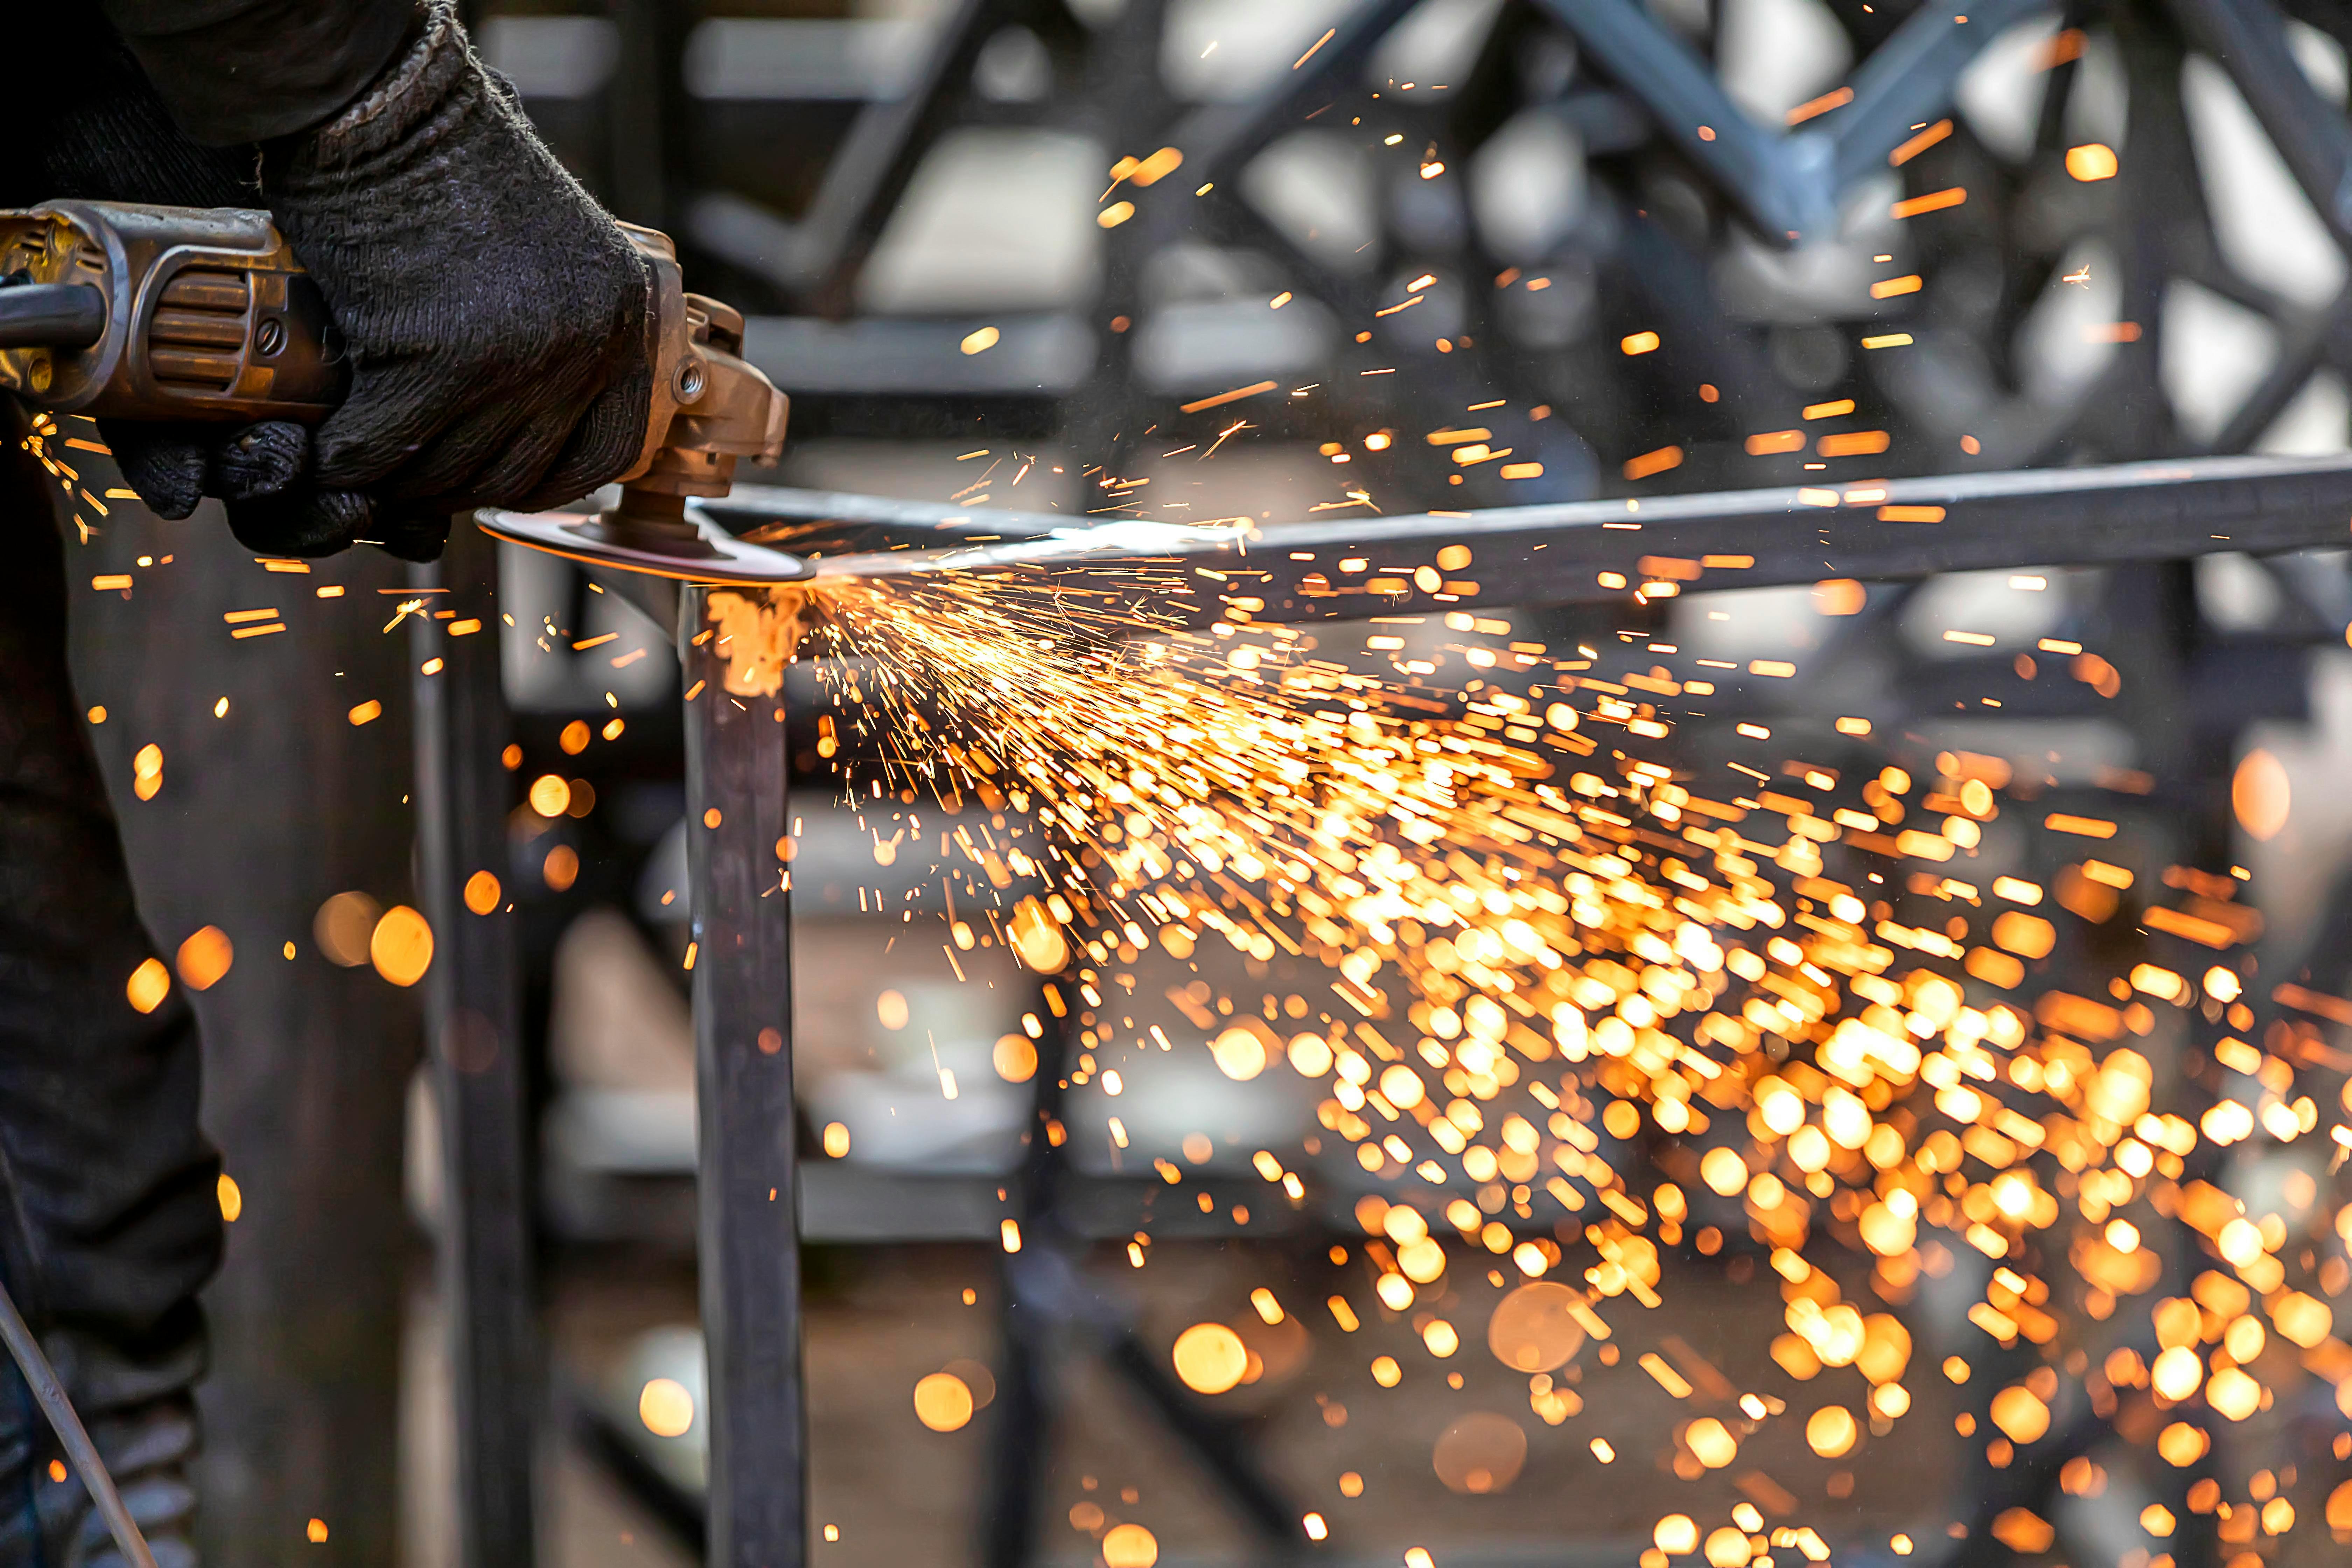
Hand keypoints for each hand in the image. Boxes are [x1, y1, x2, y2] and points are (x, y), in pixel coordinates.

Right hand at [111, 1, 656, 561]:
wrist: (392, 113)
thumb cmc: (456, 173)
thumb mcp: (553, 259)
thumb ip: (563, 332)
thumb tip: (538, 418)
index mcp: (625, 322)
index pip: (608, 454)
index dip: (545, 480)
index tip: (498, 479)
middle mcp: (590, 347)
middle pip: (524, 473)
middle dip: (461, 484)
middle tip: (413, 471)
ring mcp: (522, 361)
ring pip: (454, 473)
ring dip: (403, 481)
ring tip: (370, 462)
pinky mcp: (442, 365)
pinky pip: (384, 449)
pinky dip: (347, 459)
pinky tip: (327, 447)